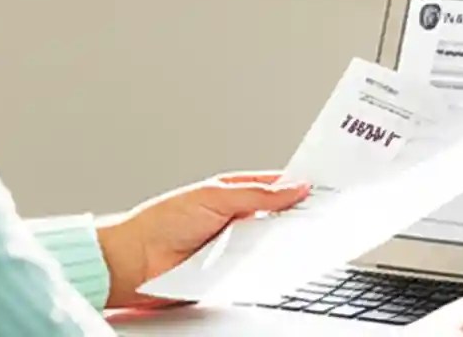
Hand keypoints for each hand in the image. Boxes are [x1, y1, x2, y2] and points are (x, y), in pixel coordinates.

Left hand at [95, 172, 309, 308]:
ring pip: (273, 247)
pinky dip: (271, 269)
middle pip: (280, 219)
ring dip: (288, 245)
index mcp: (235, 194)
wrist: (135, 262)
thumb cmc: (162, 221)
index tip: (326, 188)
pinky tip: (284, 265)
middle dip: (300, 218)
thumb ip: (257, 194)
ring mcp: (236, 249)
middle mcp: (238, 221)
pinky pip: (259, 273)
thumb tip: (294, 187)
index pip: (276, 188)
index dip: (299, 187)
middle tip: (327, 216)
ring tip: (311, 240)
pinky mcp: (232, 275)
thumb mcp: (215, 196)